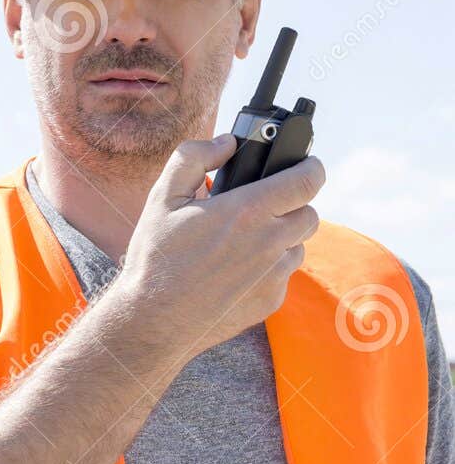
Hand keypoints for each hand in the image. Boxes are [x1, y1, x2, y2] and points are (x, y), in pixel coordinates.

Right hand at [113, 134, 324, 366]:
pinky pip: (283, 275)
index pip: (308, 181)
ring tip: (243, 242)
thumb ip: (194, 157)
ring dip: (282, 238)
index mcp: (247, 211)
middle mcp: (270, 243)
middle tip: (263, 205)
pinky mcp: (271, 301)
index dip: (311, 167)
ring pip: (298, 246)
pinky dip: (268, 268)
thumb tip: (227, 142)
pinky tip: (234, 271)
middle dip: (293, 204)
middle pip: (310, 214)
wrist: (153, 322)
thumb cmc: (156, 258)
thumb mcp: (163, 197)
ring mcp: (274, 276)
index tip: (305, 165)